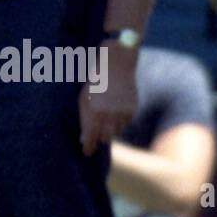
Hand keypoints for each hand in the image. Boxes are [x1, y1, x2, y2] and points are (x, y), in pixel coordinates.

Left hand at [78, 42, 137, 156]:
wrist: (117, 64)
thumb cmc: (95, 80)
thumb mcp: (84, 97)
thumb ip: (84, 118)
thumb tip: (84, 139)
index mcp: (93, 110)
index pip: (91, 137)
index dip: (89, 147)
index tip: (87, 152)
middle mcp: (109, 113)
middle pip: (105, 138)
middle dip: (99, 138)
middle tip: (95, 136)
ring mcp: (122, 112)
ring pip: (116, 132)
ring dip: (109, 130)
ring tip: (104, 120)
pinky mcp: (132, 109)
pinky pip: (125, 124)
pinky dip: (119, 122)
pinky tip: (114, 113)